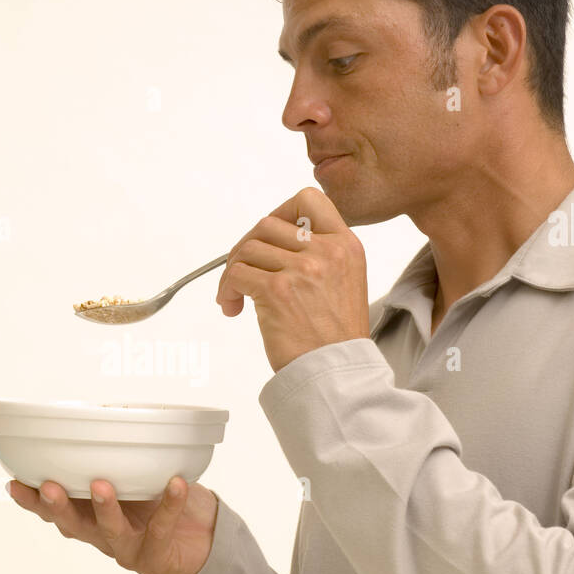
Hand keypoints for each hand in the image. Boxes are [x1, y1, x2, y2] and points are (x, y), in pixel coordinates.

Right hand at [7, 477, 218, 573]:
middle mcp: (102, 535)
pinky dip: (169, 504)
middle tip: (49, 486)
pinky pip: (162, 526)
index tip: (13, 482)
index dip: (31, 500)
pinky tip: (175, 483)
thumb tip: (103, 411)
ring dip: (104, 509)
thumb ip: (116, 457)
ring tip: (101, 486)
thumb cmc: (159, 505)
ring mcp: (128, 547)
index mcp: (89, 517)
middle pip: (72, 525)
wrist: (199, 545)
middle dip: (57, 507)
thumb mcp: (133, 479)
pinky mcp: (157, 554)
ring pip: (110, 531)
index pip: (53, 510)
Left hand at [216, 186, 369, 371]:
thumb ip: (319, 256)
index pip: (309, 199)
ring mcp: (302, 268)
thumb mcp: (345, 282)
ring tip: (236, 298)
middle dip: (246, 248)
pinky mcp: (277, 290)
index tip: (270, 239)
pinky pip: (236, 274)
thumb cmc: (335, 339)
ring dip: (232, 273)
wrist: (337, 374)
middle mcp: (327, 251)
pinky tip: (232, 307)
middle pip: (267, 224)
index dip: (281, 212)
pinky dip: (226, 289)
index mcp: (346, 245)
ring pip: (247, 249)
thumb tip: (274, 245)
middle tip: (242, 273)